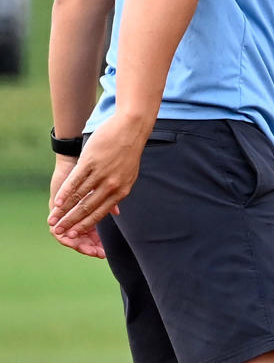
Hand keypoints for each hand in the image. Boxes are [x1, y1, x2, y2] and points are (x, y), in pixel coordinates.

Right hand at [47, 114, 145, 243]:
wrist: (131, 126)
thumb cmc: (128, 151)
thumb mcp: (128, 175)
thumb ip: (118, 194)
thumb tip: (115, 212)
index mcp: (122, 190)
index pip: (100, 213)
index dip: (84, 226)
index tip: (72, 236)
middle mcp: (112, 184)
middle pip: (87, 208)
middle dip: (71, 223)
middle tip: (59, 232)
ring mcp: (101, 173)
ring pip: (79, 197)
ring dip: (64, 211)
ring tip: (54, 221)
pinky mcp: (91, 161)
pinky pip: (75, 181)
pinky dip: (65, 194)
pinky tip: (57, 203)